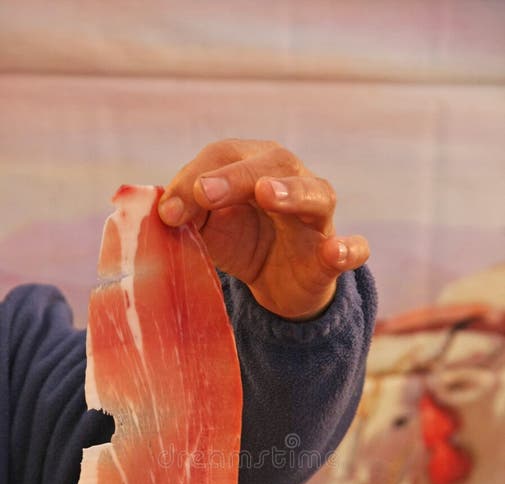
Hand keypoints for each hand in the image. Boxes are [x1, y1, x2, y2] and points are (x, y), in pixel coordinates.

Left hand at [158, 139, 369, 319]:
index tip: (169, 212)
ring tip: (268, 194)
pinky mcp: (331, 257)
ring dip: (292, 192)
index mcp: (256, 166)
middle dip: (236, 176)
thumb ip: (187, 215)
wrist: (278, 286)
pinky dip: (348, 249)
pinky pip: (351, 249)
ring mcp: (317, 218)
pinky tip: (335, 251)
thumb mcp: (207, 228)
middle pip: (272, 163)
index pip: (226, 156)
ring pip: (315, 194)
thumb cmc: (242, 242)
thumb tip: (165, 212)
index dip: (195, 179)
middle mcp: (292, 181)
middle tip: (206, 193)